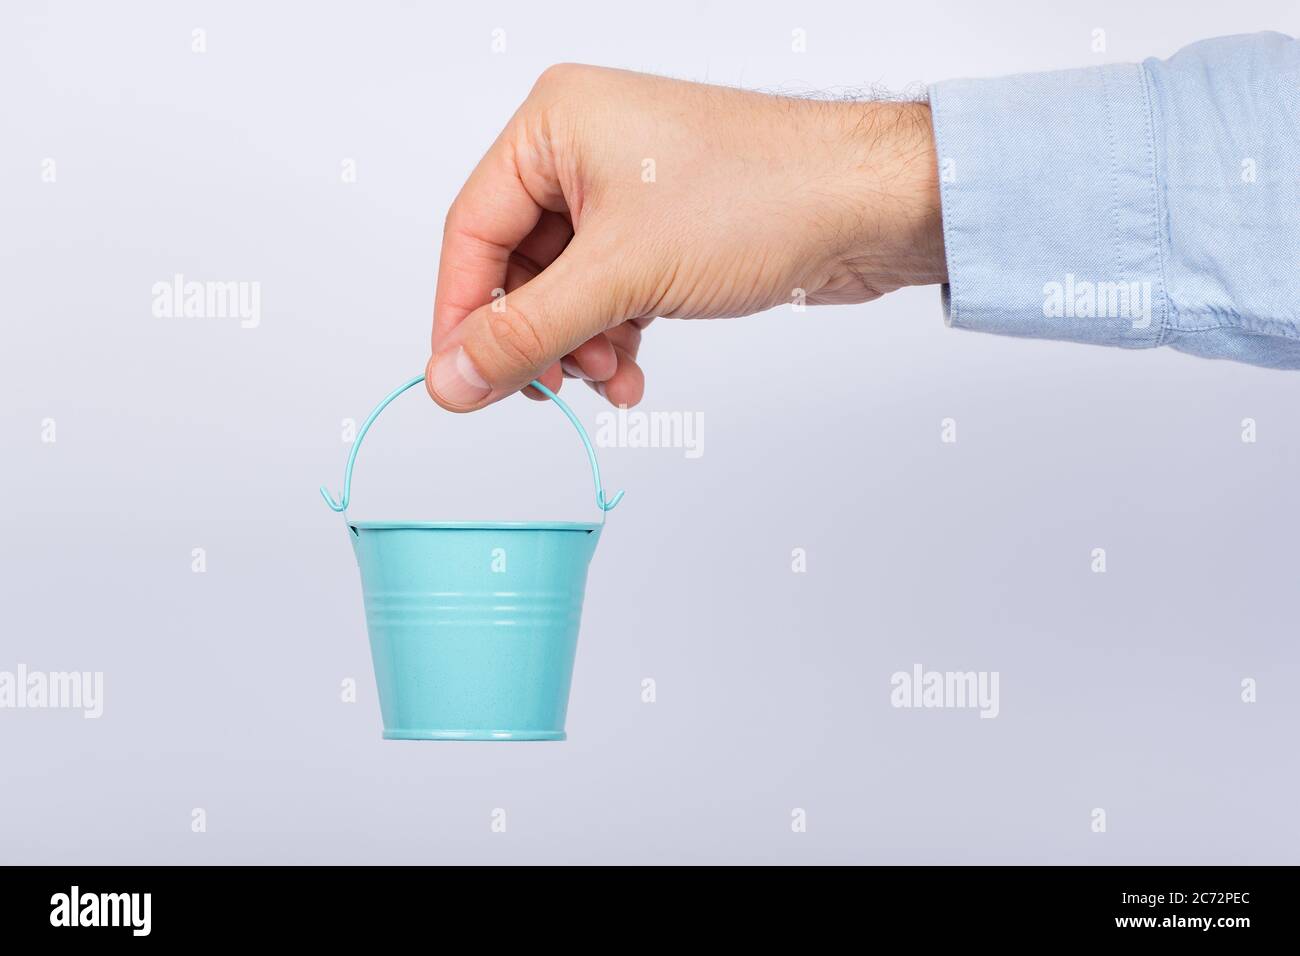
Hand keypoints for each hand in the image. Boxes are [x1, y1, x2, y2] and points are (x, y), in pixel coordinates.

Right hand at [427, 64, 945, 410]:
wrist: (868, 205)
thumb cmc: (763, 196)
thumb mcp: (622, 274)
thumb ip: (526, 333)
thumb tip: (451, 377)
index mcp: (555, 126)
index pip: (472, 231)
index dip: (462, 314)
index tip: (461, 379)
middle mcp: (583, 151)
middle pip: (517, 268)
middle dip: (539, 337)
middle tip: (555, 387)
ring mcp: (626, 192)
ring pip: (565, 291)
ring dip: (581, 347)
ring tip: (613, 376)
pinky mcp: (663, 229)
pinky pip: (609, 295)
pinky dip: (614, 339)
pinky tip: (633, 373)